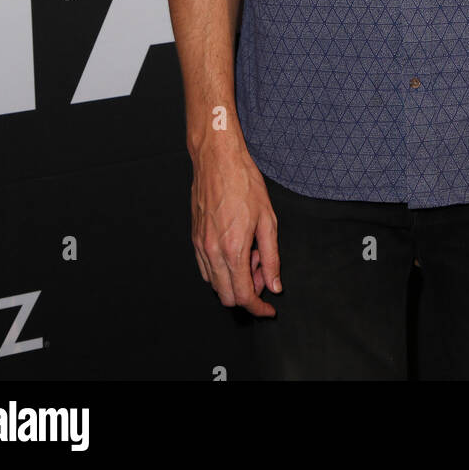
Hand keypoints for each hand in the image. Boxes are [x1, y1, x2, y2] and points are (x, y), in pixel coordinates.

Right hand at [190, 143, 280, 315]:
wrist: (218, 161)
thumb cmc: (244, 183)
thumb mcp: (268, 220)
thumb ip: (271, 257)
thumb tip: (274, 285)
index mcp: (233, 250)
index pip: (243, 296)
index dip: (258, 308)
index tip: (268, 309)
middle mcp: (213, 252)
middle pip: (227, 296)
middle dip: (248, 293)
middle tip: (263, 272)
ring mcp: (200, 246)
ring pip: (215, 284)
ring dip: (234, 280)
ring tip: (250, 253)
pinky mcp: (194, 239)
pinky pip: (206, 268)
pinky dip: (221, 270)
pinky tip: (235, 249)